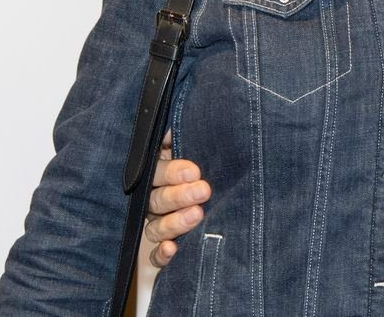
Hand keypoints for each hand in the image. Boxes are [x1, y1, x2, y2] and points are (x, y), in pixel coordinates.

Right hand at [144, 131, 210, 267]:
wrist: (228, 188)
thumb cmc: (210, 159)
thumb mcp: (199, 142)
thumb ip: (185, 133)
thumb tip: (177, 126)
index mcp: (160, 172)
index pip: (156, 172)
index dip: (172, 172)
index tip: (195, 171)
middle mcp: (155, 198)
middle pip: (157, 200)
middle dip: (179, 196)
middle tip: (203, 191)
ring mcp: (158, 223)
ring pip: (155, 227)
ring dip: (174, 223)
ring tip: (197, 215)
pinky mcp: (166, 246)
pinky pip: (155, 255)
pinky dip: (162, 254)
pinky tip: (172, 249)